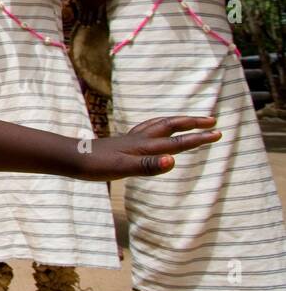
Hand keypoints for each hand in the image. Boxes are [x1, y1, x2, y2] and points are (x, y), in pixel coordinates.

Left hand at [78, 116, 218, 180]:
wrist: (72, 158)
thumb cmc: (96, 165)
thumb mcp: (123, 169)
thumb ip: (148, 166)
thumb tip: (173, 162)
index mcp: (144, 146)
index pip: (178, 142)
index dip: (198, 138)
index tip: (218, 133)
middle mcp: (140, 139)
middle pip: (171, 126)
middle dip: (192, 124)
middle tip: (212, 122)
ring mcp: (131, 139)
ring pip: (159, 125)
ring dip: (177, 121)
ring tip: (189, 120)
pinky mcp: (123, 142)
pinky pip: (147, 129)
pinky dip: (158, 126)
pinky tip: (154, 132)